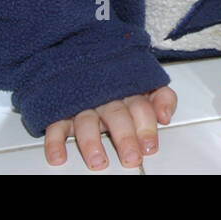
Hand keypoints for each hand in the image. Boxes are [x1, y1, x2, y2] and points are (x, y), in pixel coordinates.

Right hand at [43, 85, 177, 168]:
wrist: (84, 57)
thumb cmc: (120, 82)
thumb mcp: (146, 86)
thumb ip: (162, 98)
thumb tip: (165, 116)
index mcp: (129, 91)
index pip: (140, 107)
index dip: (146, 127)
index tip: (149, 147)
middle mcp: (106, 98)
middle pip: (116, 116)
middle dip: (124, 138)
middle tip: (131, 158)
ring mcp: (82, 104)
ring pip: (86, 122)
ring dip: (91, 143)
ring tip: (98, 162)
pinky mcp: (61, 112)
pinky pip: (55, 125)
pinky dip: (54, 142)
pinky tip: (58, 157)